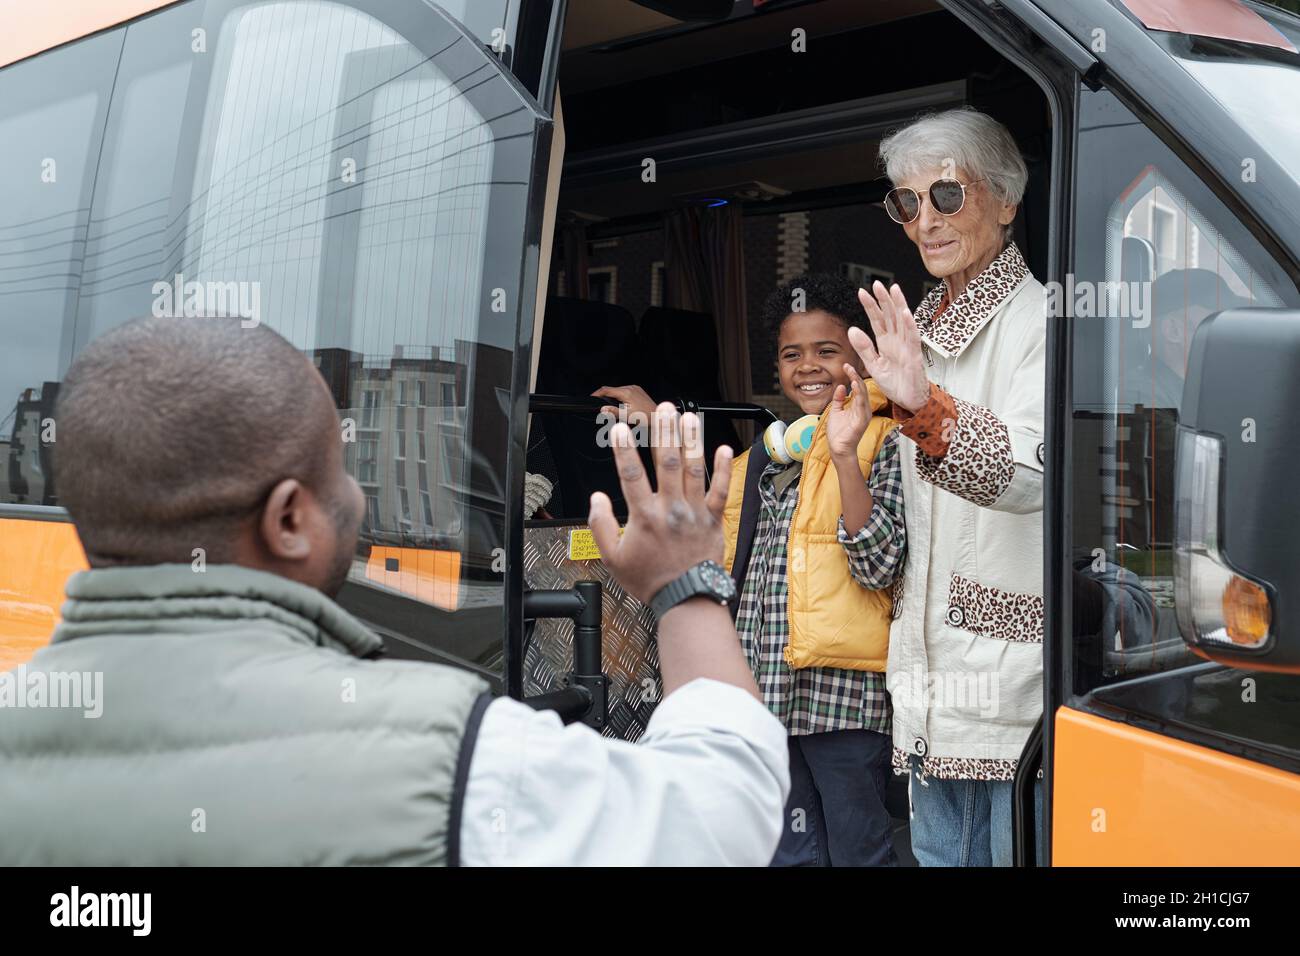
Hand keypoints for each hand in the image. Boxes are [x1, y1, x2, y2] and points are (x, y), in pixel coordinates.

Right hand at [588, 404, 731, 602]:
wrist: (686, 598)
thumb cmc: (650, 579)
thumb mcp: (612, 559)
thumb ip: (600, 526)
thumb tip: (596, 498)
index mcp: (644, 517)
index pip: (631, 476)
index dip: (623, 450)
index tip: (618, 429)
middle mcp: (670, 509)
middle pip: (666, 463)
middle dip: (664, 433)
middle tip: (662, 409)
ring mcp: (694, 512)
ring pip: (693, 470)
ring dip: (691, 441)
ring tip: (688, 417)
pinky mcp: (714, 519)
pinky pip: (720, 490)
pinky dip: (722, 469)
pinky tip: (722, 448)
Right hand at [592, 384, 655, 421]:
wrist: (657, 416)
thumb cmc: (645, 417)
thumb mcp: (627, 416)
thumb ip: (613, 412)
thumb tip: (602, 409)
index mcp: (626, 392)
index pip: (606, 390)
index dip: (597, 394)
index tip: (591, 397)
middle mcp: (630, 387)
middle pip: (612, 389)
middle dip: (604, 396)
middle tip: (600, 405)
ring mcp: (635, 388)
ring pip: (618, 390)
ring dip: (613, 396)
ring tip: (610, 406)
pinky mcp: (638, 390)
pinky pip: (625, 391)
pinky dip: (620, 396)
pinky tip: (621, 404)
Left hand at [825, 365, 872, 460]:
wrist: (838, 449)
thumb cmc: (839, 433)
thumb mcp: (836, 411)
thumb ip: (838, 399)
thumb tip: (840, 386)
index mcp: (858, 406)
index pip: (857, 388)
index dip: (852, 376)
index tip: (845, 366)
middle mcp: (863, 409)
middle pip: (861, 389)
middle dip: (855, 376)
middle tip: (848, 366)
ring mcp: (863, 415)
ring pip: (863, 395)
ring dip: (857, 383)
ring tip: (852, 373)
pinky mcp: (861, 421)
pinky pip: (862, 405)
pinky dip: (859, 395)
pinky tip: (855, 386)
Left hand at [851, 281, 930, 412]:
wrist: (908, 400)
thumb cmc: (895, 383)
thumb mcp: (873, 365)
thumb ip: (863, 348)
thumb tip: (852, 330)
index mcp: (885, 342)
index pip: (877, 320)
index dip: (870, 306)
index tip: (862, 292)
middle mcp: (896, 340)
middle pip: (890, 316)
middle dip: (883, 299)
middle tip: (876, 284)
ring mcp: (906, 346)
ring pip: (902, 321)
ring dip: (898, 305)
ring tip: (894, 289)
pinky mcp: (915, 355)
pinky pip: (913, 337)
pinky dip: (909, 324)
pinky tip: (905, 312)